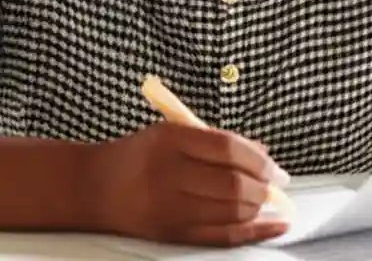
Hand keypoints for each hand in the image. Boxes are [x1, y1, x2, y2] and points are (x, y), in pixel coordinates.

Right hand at [86, 123, 290, 246]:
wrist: (93, 188)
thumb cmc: (140, 155)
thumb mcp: (172, 133)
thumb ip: (216, 141)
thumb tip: (263, 154)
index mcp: (169, 140)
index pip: (227, 148)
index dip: (258, 159)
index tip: (275, 166)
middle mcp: (168, 175)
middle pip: (231, 184)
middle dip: (263, 185)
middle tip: (277, 183)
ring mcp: (169, 208)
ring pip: (231, 212)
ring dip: (258, 206)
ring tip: (267, 199)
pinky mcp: (172, 234)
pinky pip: (222, 237)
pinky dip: (254, 232)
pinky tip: (275, 226)